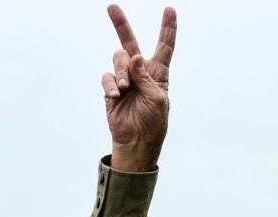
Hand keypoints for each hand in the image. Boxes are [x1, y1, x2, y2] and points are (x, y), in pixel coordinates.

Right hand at [103, 4, 176, 171]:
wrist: (136, 141)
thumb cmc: (153, 123)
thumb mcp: (157, 100)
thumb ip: (146, 77)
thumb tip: (133, 56)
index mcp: (159, 73)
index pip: (165, 46)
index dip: (167, 28)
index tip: (170, 10)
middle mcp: (141, 72)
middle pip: (130, 42)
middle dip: (121, 24)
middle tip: (112, 7)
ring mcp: (124, 79)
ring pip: (117, 59)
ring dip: (121, 71)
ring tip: (124, 89)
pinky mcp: (111, 88)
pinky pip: (107, 76)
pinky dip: (110, 84)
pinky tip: (116, 95)